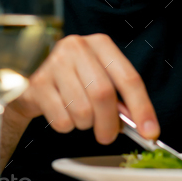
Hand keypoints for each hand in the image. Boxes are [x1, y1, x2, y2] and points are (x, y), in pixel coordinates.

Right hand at [8, 33, 159, 144]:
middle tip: (107, 136)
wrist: (30, 80)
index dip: (142, 108)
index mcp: (100, 44)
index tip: (151, 132)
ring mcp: (54, 63)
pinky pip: (62, 119)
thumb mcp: (99, 78)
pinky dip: (66, 125)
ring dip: (85, 124)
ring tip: (79, 115)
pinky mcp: (37, 83)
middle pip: (104, 95)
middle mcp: (77, 47)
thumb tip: (143, 126)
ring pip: (82, 110)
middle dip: (109, 124)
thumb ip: (120, 98)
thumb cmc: (73, 80)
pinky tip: (61, 111)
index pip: (129, 78)